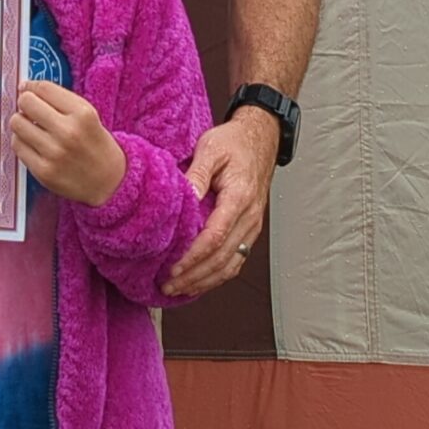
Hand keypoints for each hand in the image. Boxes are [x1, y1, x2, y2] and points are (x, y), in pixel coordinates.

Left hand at [9, 81, 126, 206]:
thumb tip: (25, 88)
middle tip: (29, 109)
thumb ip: (60, 100)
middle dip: (25, 102)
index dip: (31, 86)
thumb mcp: (88, 115)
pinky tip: (32, 143)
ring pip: (17, 123)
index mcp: (82, 113)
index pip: (44, 88)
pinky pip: (17, 145)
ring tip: (31, 128)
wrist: (108, 181)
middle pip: (26, 102)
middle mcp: (68, 132)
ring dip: (21, 122)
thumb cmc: (95, 144)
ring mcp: (54, 153)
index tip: (28, 89)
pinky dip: (21, 141)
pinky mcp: (43, 171)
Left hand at [162, 106, 277, 296]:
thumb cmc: (234, 143)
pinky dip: (218, 275)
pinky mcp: (249, 229)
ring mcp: (252, 226)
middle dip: (195, 276)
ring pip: (231, 264)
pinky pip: (236, 259)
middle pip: (223, 258)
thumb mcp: (211, 150)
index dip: (193, 257)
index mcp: (239, 198)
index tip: (172, 268)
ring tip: (180, 289)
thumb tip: (183, 198)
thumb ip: (197, 176)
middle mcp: (249, 217)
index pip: (215, 237)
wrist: (260, 139)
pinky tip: (199, 281)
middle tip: (168, 286)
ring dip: (205, 281)